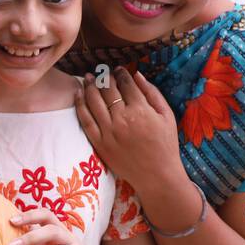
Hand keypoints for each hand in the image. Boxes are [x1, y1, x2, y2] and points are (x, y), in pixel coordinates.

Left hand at [74, 66, 182, 190]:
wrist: (157, 175)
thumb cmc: (165, 145)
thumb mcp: (167, 116)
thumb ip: (153, 93)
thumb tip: (138, 75)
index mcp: (141, 110)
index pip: (126, 84)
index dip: (121, 73)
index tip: (118, 69)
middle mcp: (122, 119)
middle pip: (108, 90)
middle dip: (103, 77)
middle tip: (101, 71)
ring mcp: (108, 131)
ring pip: (94, 101)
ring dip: (89, 86)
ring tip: (87, 77)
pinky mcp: (99, 143)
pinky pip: (85, 120)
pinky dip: (80, 104)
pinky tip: (78, 94)